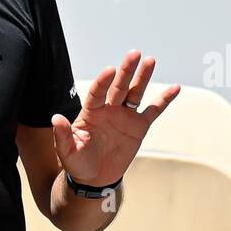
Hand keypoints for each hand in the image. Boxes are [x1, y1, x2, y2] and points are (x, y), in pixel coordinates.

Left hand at [52, 51, 178, 187]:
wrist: (95, 177)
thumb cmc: (78, 163)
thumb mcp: (67, 151)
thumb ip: (62, 135)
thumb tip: (55, 118)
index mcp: (91, 112)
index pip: (98, 92)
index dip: (103, 81)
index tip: (111, 70)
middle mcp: (109, 109)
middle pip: (119, 86)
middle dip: (126, 70)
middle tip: (135, 53)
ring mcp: (125, 116)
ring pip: (135, 92)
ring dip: (143, 77)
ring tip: (151, 60)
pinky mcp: (139, 126)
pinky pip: (154, 110)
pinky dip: (164, 99)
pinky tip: (175, 87)